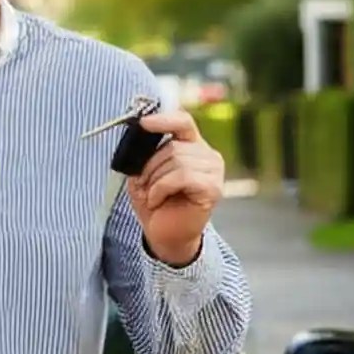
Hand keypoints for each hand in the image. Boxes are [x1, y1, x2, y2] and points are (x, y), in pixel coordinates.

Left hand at [126, 110, 223, 265]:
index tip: (143, 123)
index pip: (183, 121)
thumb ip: (146, 152)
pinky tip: (158, 201)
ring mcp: (214, 170)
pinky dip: (161, 189)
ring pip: (177, 161)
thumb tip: (139, 134)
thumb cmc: (155, 202)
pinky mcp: (213, 187)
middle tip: (144, 186)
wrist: (164, 234)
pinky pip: (181, 176)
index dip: (163, 119)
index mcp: (191, 145)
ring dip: (154, 181)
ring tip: (153, 196)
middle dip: (150, 167)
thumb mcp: (144, 172)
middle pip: (173, 146)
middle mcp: (207, 155)